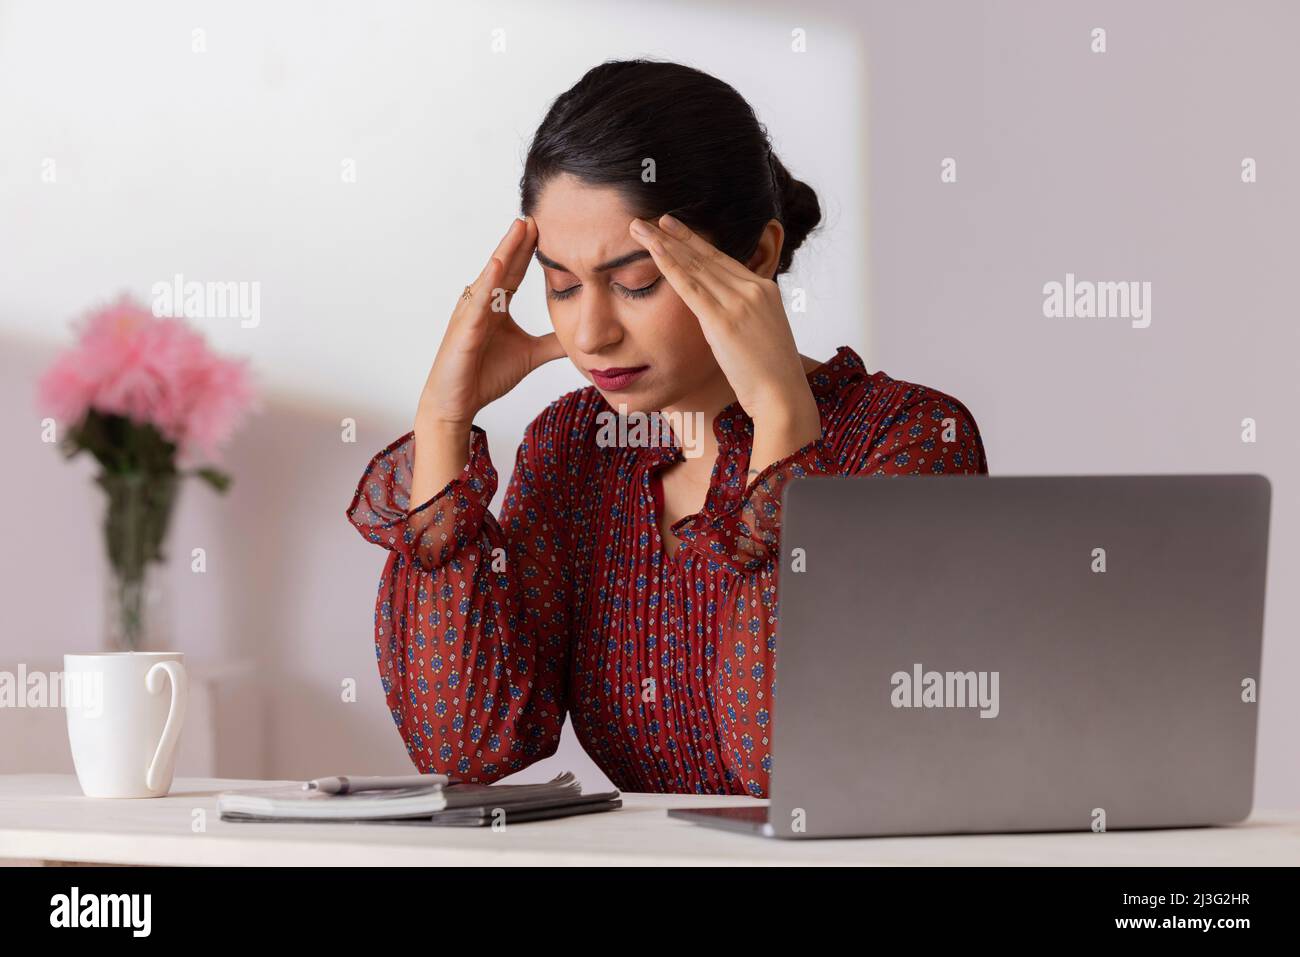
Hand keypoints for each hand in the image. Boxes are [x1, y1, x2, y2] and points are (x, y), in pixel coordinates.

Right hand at [416, 216, 565, 429]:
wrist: (457, 403)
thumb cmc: (485, 375)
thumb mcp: (530, 354)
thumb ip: (553, 342)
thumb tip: (580, 334)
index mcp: (496, 306)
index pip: (517, 272)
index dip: (532, 251)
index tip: (551, 227)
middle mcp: (482, 303)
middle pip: (505, 265)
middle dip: (520, 240)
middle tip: (537, 213)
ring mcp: (470, 313)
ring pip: (491, 276)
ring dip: (506, 250)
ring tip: (521, 226)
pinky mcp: (463, 329)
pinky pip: (477, 301)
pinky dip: (488, 282)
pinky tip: (499, 264)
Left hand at [627, 214, 816, 428]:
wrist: (783, 395)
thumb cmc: (771, 376)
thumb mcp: (759, 336)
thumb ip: (739, 318)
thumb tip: (717, 316)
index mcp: (765, 290)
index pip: (723, 260)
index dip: (695, 242)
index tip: (674, 228)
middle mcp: (754, 289)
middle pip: (706, 256)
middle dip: (675, 235)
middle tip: (650, 218)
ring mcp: (740, 302)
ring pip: (694, 265)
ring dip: (663, 244)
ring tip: (640, 228)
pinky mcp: (724, 320)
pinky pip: (689, 287)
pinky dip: (668, 266)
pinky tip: (652, 251)